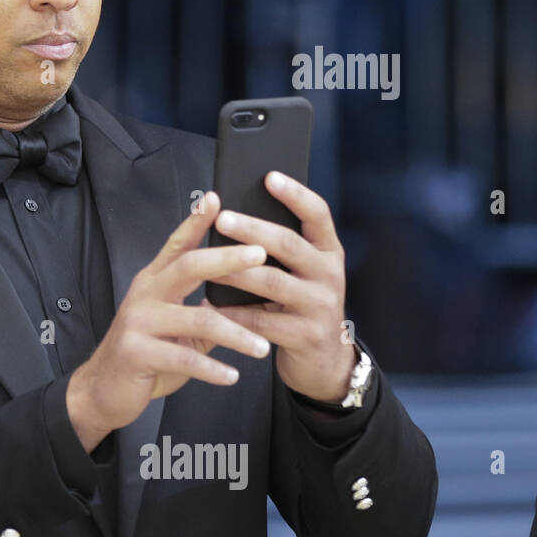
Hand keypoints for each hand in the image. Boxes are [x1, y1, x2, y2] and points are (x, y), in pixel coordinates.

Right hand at [66, 191, 271, 450]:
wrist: (102, 389)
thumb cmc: (145, 354)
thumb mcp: (172, 324)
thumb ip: (202, 308)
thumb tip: (244, 295)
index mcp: (153, 283)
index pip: (176, 245)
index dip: (195, 221)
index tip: (217, 199)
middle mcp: (144, 295)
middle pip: (188, 267)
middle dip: (228, 259)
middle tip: (261, 255)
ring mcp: (138, 323)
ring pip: (196, 318)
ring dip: (235, 334)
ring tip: (262, 347)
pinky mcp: (137, 353)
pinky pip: (183, 358)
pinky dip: (212, 368)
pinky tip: (232, 375)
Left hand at [208, 171, 356, 404]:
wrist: (324, 360)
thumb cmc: (300, 305)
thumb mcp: (302, 274)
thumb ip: (281, 249)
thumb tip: (232, 214)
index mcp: (328, 252)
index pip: (318, 214)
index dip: (295, 194)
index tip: (269, 176)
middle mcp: (329, 274)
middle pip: (289, 245)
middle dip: (253, 230)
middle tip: (223, 219)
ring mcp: (321, 306)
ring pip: (272, 282)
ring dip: (236, 272)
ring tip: (207, 264)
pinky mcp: (305, 336)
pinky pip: (261, 321)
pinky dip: (232, 314)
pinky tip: (209, 307)